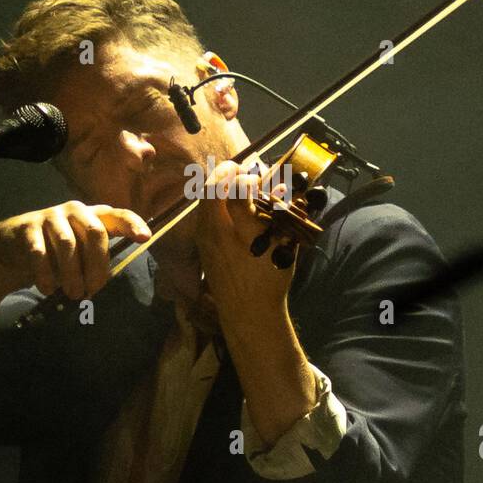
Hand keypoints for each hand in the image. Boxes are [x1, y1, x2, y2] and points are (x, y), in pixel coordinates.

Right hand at [0, 201, 150, 299]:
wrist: (13, 245)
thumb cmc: (56, 251)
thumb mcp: (79, 253)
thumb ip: (93, 263)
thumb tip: (98, 285)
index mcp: (93, 216)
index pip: (117, 215)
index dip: (132, 224)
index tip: (145, 238)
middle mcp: (75, 211)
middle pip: (94, 232)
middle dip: (97, 264)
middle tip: (93, 290)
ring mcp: (50, 217)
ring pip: (67, 244)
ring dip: (72, 273)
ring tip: (73, 294)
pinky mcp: (28, 228)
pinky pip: (40, 252)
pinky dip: (45, 274)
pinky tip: (48, 289)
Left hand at [195, 161, 294, 320]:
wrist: (247, 312)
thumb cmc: (270, 279)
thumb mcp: (282, 246)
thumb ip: (279, 215)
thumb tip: (279, 188)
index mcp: (241, 230)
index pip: (236, 188)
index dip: (247, 177)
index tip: (258, 176)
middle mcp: (217, 230)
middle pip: (211, 188)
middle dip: (226, 173)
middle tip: (242, 170)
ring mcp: (204, 238)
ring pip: (204, 199)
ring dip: (219, 186)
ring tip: (236, 185)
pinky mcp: (200, 245)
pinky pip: (203, 213)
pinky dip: (215, 203)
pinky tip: (230, 207)